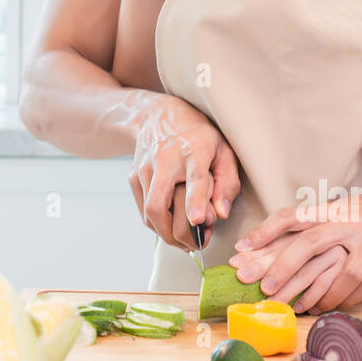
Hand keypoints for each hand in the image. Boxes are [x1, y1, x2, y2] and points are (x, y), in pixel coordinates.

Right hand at [126, 93, 239, 248]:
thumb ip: (228, 183)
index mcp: (192, 150)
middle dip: (177, 234)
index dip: (195, 201)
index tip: (198, 220)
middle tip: (196, 245)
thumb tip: (221, 213)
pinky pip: (143, 211)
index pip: (194, 178)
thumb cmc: (197, 136)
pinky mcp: (133, 176)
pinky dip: (157, 225)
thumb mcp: (223, 150)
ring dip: (167, 235)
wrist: (156, 116)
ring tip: (185, 240)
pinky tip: (171, 225)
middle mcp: (164, 159)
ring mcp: (145, 169)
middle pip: (159, 205)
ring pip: (149, 214)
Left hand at [229, 188, 361, 310]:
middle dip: (283, 266)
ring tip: (299, 307)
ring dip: (319, 294)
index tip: (240, 248)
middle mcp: (346, 222)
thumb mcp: (336, 213)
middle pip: (309, 243)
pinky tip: (332, 306)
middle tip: (264, 288)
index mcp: (329, 210)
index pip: (290, 216)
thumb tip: (266, 249)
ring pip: (340, 272)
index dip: (264, 231)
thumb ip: (309, 228)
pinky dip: (346, 298)